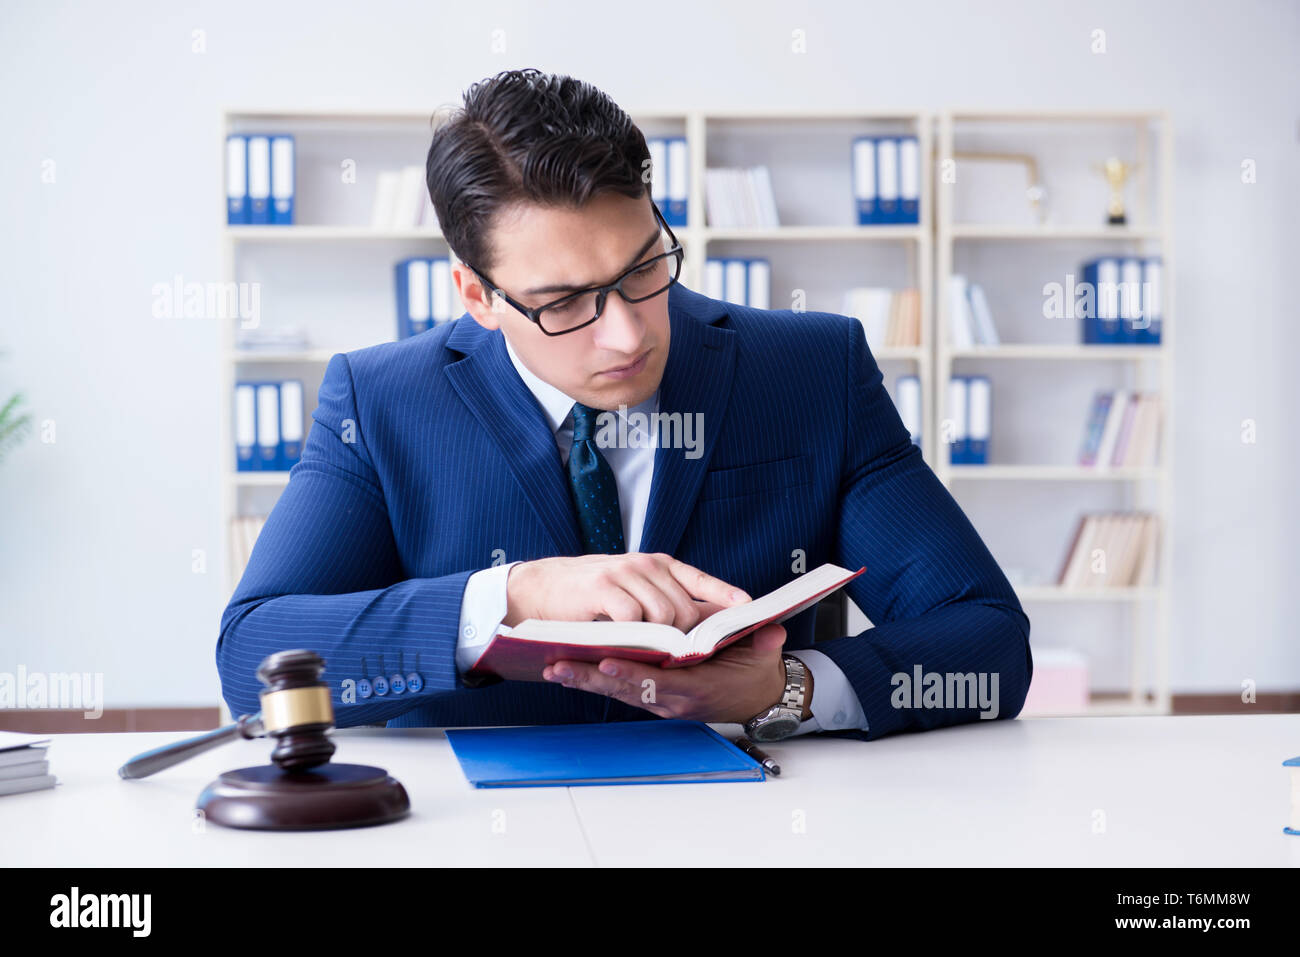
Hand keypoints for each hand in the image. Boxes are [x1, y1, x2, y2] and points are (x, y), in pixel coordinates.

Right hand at [503, 552, 750, 631]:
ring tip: (652, 652)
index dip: (725, 594)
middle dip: (688, 636)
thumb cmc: (593, 594)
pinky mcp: (605, 590)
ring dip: (662, 640)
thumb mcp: (636, 589)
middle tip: (681, 655)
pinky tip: (628, 644)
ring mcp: (626, 574)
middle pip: (686, 608)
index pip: (701, 579)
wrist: (543, 586)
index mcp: (660, 564)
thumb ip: (666, 600)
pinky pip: (635, 619)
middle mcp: (647, 564)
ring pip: (664, 615)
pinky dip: (637, 636)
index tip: (749, 608)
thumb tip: (705, 620)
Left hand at [543, 622, 800, 724]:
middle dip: (592, 679)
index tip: (608, 662)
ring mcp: (661, 701)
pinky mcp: (653, 698)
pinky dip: (593, 682)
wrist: (758, 698)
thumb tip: (771, 631)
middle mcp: (674, 699)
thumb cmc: (756, 673)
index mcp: (699, 688)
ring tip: (554, 667)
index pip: (661, 683)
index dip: (634, 674)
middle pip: (628, 690)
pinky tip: (567, 672)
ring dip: (585, 681)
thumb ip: (764, 643)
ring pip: (618, 692)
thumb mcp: (764, 656)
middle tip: (561, 666)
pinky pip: (620, 691)